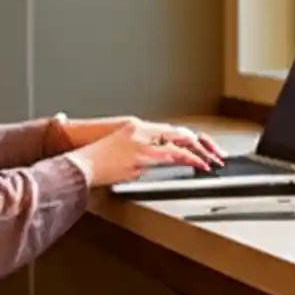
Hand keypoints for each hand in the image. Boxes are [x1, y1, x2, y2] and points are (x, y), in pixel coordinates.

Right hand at [67, 122, 223, 186]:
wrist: (80, 166)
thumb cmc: (99, 158)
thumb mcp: (124, 145)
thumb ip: (145, 148)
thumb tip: (161, 157)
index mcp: (137, 127)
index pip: (171, 130)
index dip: (190, 138)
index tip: (202, 146)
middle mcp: (141, 134)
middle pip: (178, 136)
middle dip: (199, 146)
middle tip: (214, 156)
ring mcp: (141, 149)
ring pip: (176, 149)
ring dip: (195, 157)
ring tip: (208, 163)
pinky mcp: (138, 163)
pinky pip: (163, 163)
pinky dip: (181, 164)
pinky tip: (193, 167)